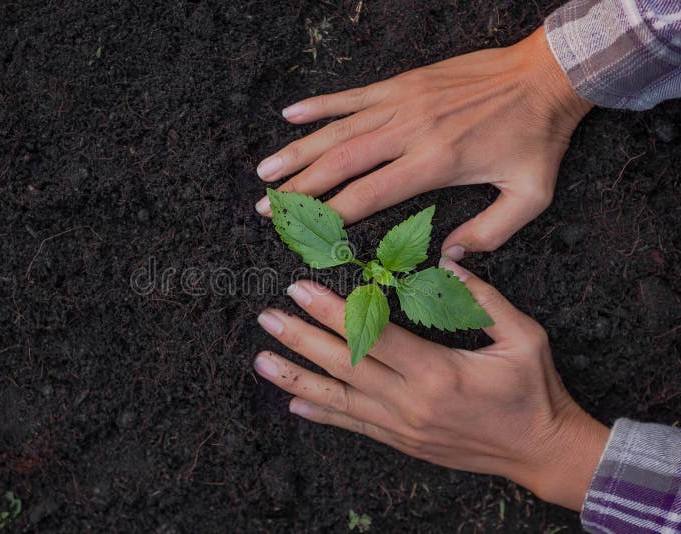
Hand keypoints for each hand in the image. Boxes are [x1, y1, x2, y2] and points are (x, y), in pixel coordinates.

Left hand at [254, 260, 608, 510]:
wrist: (542, 452)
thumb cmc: (533, 391)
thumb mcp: (523, 337)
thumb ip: (481, 298)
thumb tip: (446, 261)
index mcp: (438, 373)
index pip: (372, 336)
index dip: (332, 312)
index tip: (300, 290)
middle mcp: (411, 403)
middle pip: (344, 367)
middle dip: (301, 339)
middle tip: (267, 318)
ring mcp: (402, 427)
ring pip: (338, 400)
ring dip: (297, 378)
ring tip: (262, 360)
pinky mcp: (402, 442)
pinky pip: (353, 426)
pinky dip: (321, 414)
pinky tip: (294, 405)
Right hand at [255, 27, 591, 259]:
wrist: (546, 75)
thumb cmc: (538, 137)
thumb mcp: (530, 195)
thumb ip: (490, 233)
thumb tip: (447, 259)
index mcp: (435, 163)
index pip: (368, 195)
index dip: (329, 217)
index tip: (302, 235)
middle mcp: (410, 132)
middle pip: (339, 164)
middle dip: (298, 189)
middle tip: (266, 208)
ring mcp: (402, 103)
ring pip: (336, 130)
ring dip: (296, 151)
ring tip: (264, 171)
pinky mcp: (402, 84)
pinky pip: (351, 95)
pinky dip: (318, 105)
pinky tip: (289, 115)